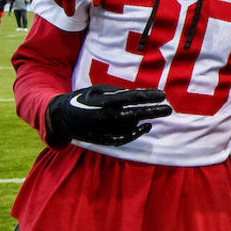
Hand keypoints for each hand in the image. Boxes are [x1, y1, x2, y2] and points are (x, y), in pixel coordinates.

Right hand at [46, 85, 170, 146]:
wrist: (62, 117)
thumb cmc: (84, 99)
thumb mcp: (98, 90)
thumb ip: (118, 93)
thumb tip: (140, 96)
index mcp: (104, 101)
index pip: (132, 98)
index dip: (149, 97)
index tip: (163, 95)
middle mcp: (106, 117)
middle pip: (136, 114)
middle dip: (154, 111)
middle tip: (169, 109)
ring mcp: (105, 130)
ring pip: (131, 125)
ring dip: (143, 118)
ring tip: (152, 112)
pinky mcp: (103, 140)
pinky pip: (124, 138)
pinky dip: (136, 133)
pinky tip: (146, 127)